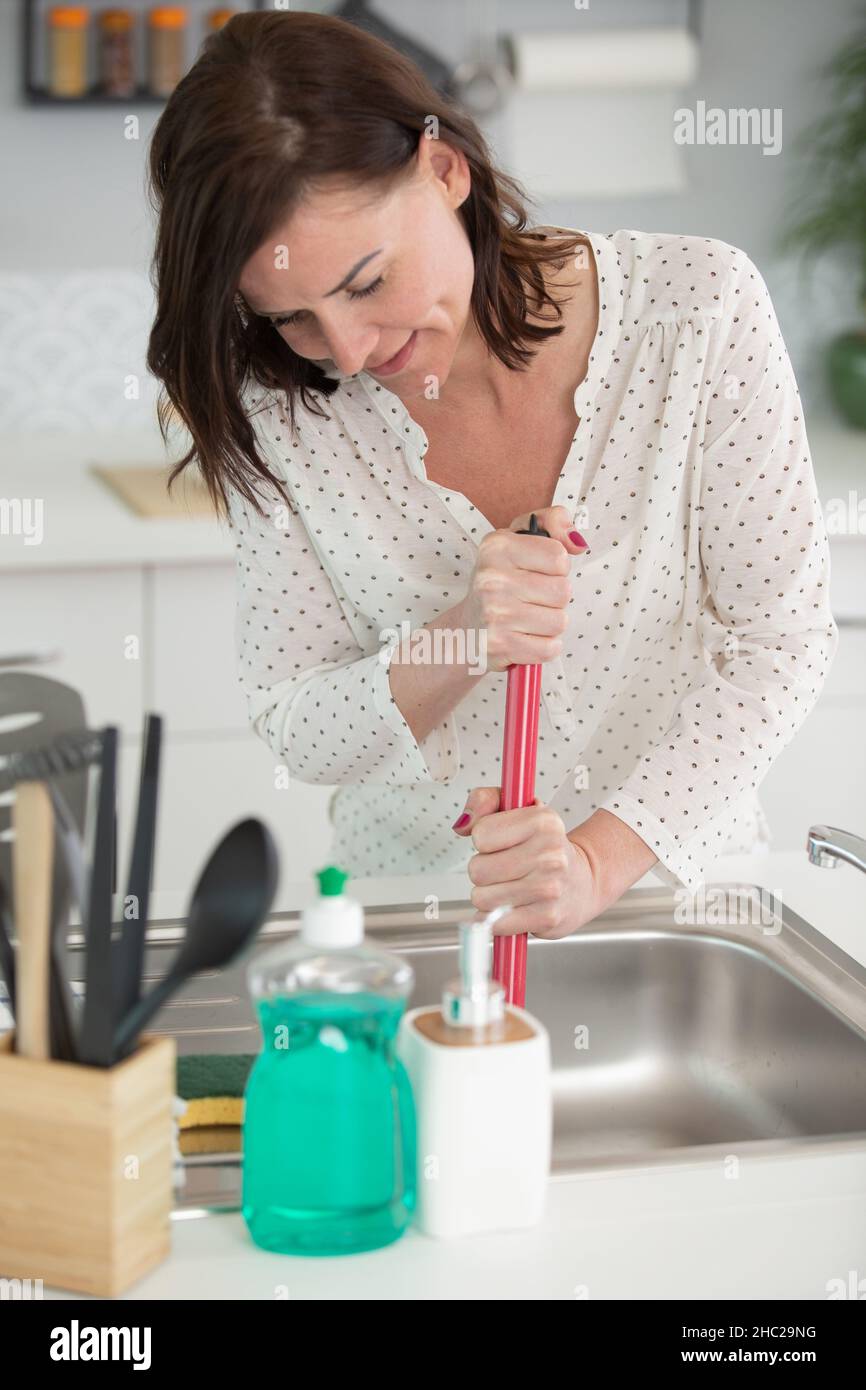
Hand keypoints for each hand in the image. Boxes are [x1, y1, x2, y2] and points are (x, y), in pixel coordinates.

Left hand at [452, 787, 600, 937]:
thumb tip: (462, 824)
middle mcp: (550, 854)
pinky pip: (496, 923)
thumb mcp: (518, 810)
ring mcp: (550, 888)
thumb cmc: (544, 846)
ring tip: (511, 886)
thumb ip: (484, 801)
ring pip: (482, 898)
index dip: (484, 839)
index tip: (501, 842)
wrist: (582, 881)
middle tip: (506, 867)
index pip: (481, 835)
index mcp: (543, 821)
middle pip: (478, 870)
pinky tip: (514, 906)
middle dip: (484, 870)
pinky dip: (497, 918)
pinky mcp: (547, 917)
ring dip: (489, 895)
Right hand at [459, 506, 588, 673]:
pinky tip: (526, 638)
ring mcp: (495, 614)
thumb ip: (552, 522)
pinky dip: (544, 646)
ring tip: (528, 618)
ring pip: (559, 621)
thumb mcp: (519, 539)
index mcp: (497, 546)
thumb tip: (578, 541)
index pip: (558, 556)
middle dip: (555, 598)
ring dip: (550, 623)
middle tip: (532, 598)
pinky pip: (550, 648)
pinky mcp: (500, 646)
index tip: (538, 571)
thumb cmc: (500, 582)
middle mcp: (492, 578)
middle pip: (562, 591)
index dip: (557, 567)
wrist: (466, 630)